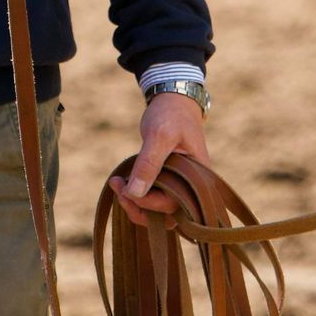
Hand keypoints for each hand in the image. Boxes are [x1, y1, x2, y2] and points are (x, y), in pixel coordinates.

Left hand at [108, 92, 210, 225]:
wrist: (173, 99)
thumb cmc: (171, 115)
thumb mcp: (159, 135)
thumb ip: (149, 164)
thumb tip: (135, 194)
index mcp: (198, 179)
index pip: (173, 206)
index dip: (147, 203)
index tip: (124, 189)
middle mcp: (192, 187)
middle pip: (167, 216)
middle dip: (139, 209)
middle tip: (118, 189)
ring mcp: (181, 185)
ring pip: (159, 211)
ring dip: (136, 204)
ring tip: (117, 185)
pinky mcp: (169, 182)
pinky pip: (154, 198)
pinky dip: (138, 195)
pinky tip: (122, 182)